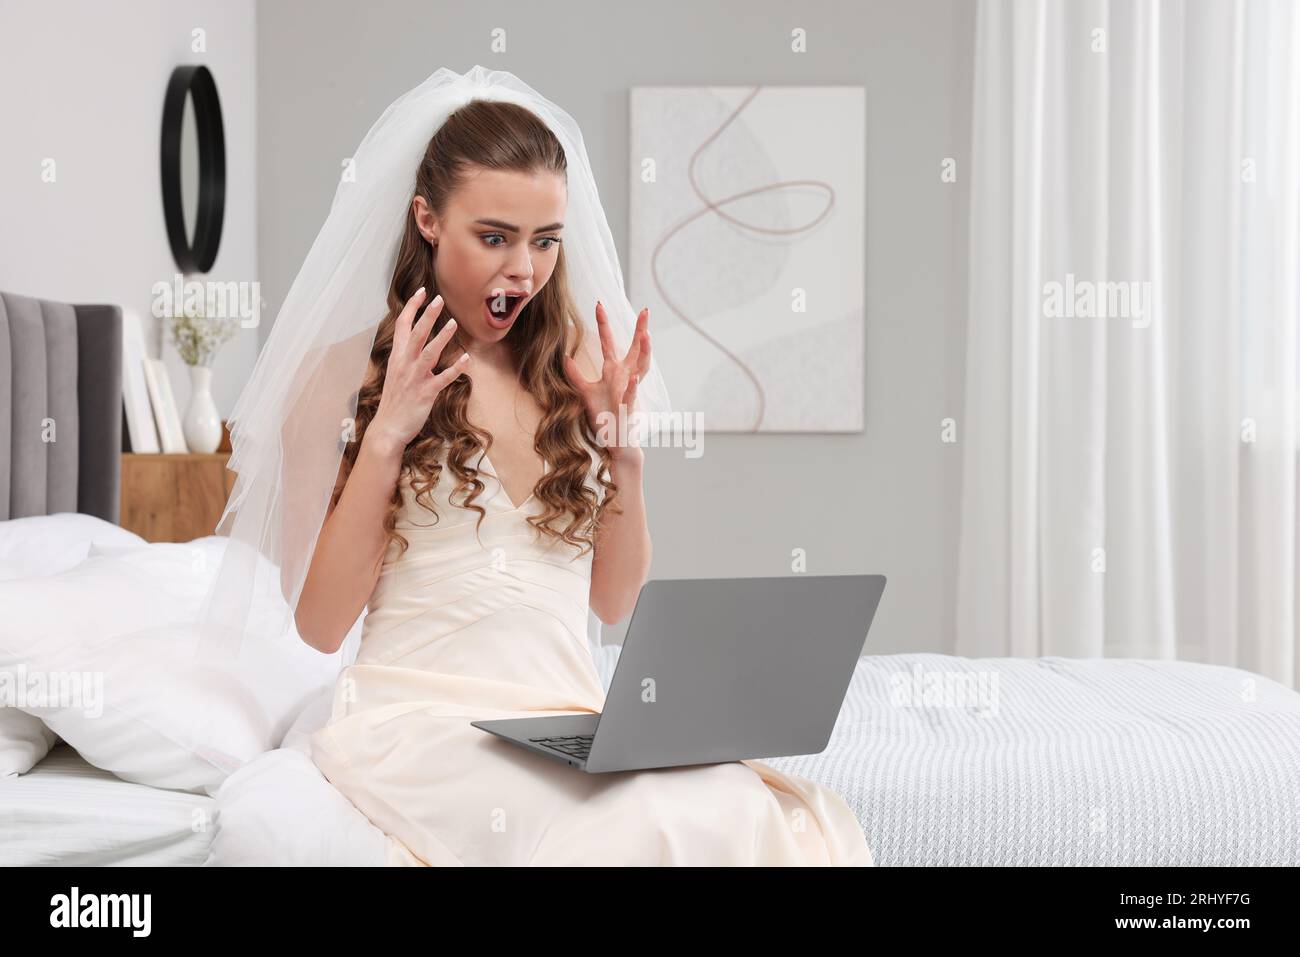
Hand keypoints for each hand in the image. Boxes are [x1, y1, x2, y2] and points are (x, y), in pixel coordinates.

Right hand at [369, 287, 469, 451]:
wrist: (388, 428)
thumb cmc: (395, 400)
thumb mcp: (396, 373)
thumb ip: (405, 357)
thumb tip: (415, 343)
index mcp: (397, 357)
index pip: (402, 326)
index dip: (411, 308)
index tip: (422, 292)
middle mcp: (404, 364)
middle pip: (416, 334)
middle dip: (427, 315)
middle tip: (439, 299)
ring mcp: (414, 378)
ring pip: (429, 353)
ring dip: (441, 337)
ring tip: (453, 323)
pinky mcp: (425, 393)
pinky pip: (442, 378)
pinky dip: (455, 369)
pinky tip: (466, 359)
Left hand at [562, 301, 650, 458]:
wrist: (616, 440)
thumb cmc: (603, 416)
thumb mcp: (585, 392)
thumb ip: (575, 375)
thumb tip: (565, 357)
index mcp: (614, 371)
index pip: (608, 343)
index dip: (604, 324)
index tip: (598, 304)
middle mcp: (624, 376)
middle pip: (635, 349)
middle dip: (640, 330)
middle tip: (645, 310)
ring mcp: (629, 390)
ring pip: (641, 367)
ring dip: (645, 352)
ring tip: (646, 335)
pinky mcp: (628, 407)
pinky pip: (631, 395)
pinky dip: (632, 387)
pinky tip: (634, 378)